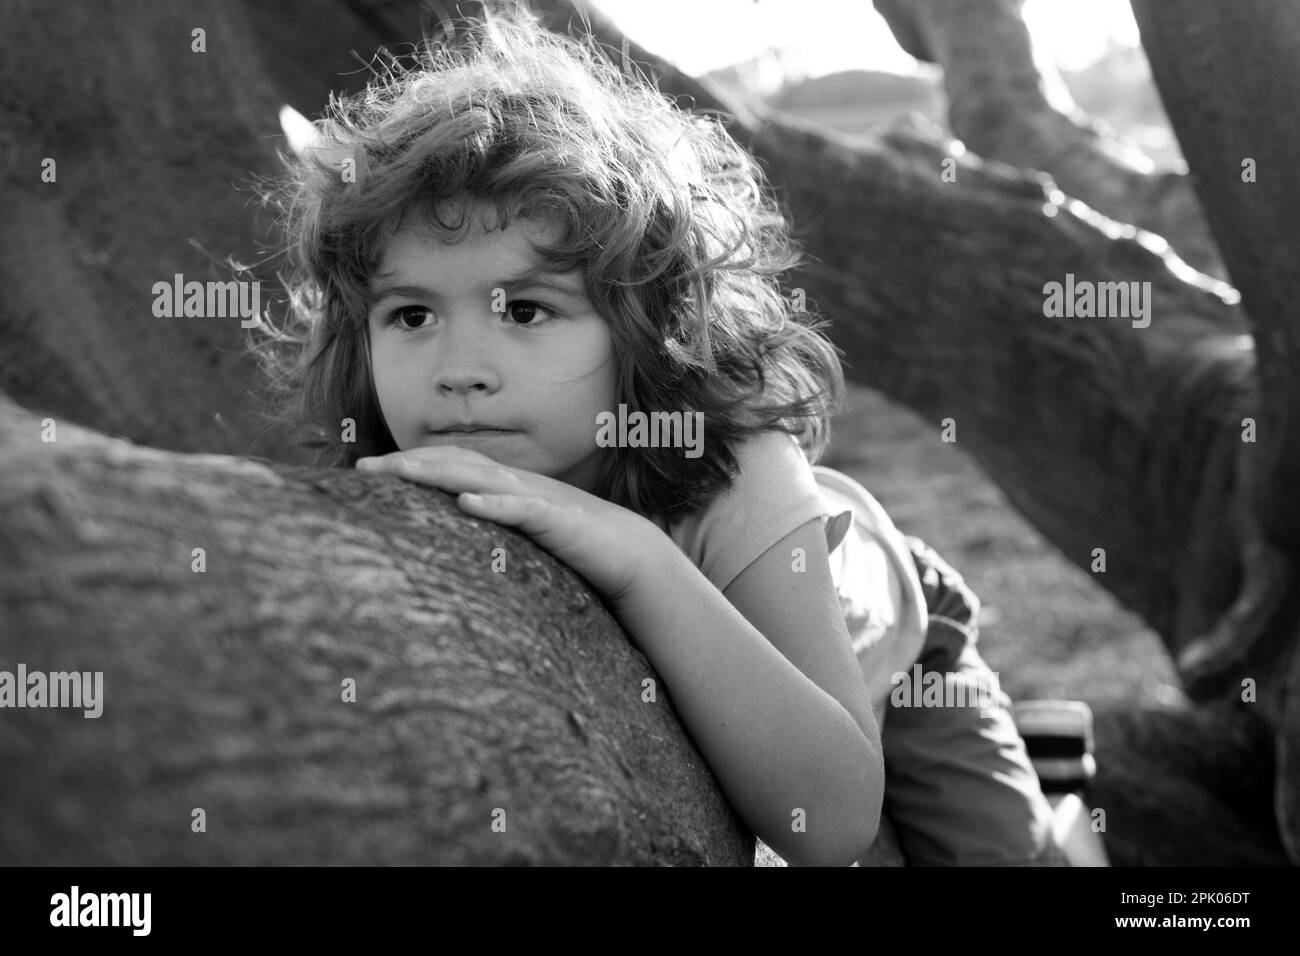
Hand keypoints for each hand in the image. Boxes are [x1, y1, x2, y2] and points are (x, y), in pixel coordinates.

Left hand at [356, 446, 659, 606]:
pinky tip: (467, 504)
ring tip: (400, 472)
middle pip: (454, 462)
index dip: (409, 461)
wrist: (627, 552)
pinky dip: (494, 505)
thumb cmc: (570, 544)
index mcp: (504, 485)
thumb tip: (449, 527)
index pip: (449, 462)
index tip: (367, 468)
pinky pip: (521, 509)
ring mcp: (535, 498)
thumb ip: (488, 525)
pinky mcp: (556, 520)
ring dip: (438, 473)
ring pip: (480, 478)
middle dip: (408, 463)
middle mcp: (515, 484)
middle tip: (364, 467)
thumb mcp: (519, 531)